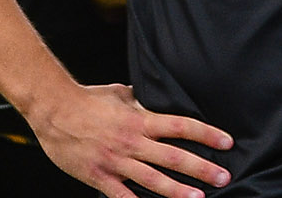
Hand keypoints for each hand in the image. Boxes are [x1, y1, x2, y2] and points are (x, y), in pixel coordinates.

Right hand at [28, 83, 232, 197]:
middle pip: (174, 157)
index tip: (227, 142)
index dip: (207, 134)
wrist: (54, 109)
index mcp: (140, 120)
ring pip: (153, 180)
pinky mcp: (99, 176)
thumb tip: (156, 100)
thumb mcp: (121, 94)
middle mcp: (132, 142)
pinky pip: (122, 196)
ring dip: (178, 191)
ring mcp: (116, 161)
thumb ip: (141, 101)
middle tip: (224, 176)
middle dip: (202, 168)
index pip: (182, 126)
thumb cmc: (88, 99)